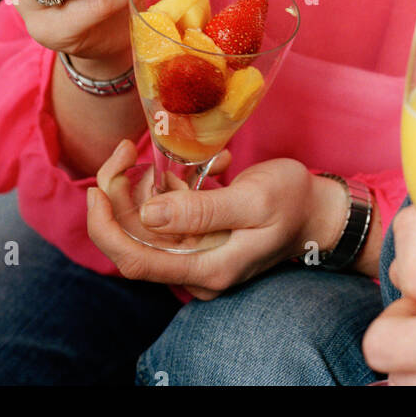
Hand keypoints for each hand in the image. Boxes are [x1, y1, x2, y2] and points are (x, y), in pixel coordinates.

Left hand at [87, 140, 342, 299]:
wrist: (321, 211)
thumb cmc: (294, 201)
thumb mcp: (252, 199)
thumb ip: (200, 209)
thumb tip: (149, 213)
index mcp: (207, 267)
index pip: (134, 261)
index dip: (104, 227)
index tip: (94, 189)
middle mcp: (195, 268)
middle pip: (135, 238)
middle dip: (122, 192)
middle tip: (128, 148)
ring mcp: (198, 254)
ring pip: (149, 222)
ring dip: (151, 184)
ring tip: (179, 156)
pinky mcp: (201, 237)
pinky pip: (170, 213)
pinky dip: (174, 185)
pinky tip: (203, 166)